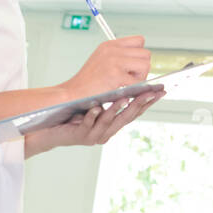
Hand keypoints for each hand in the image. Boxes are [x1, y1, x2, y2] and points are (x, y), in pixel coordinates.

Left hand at [24, 90, 163, 155]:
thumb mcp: (97, 104)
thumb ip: (113, 96)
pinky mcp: (79, 135)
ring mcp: (94, 135)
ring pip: (109, 122)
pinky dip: (93, 116)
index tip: (161, 91)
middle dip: (140, 104)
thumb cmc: (74, 113)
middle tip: (150, 93)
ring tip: (125, 97)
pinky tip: (96, 108)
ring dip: (118, 109)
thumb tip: (129, 76)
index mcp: (114, 124)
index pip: (136, 112)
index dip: (149, 102)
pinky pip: (88, 125)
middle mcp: (107, 132)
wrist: (51, 128)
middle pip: (127, 118)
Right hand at [64, 36, 150, 99]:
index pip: (139, 41)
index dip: (139, 55)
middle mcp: (112, 50)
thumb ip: (119, 56)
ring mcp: (114, 61)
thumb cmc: (89, 81)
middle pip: (146, 54)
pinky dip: (134, 89)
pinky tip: (122, 90)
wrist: (73, 92)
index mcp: (110, 45)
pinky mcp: (115, 75)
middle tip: (130, 78)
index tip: (131, 67)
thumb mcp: (102, 60)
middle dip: (142, 68)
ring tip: (126, 84)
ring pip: (145, 65)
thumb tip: (142, 59)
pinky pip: (138, 81)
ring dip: (140, 77)